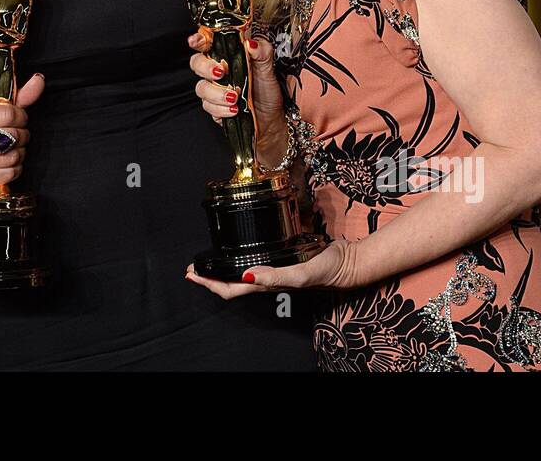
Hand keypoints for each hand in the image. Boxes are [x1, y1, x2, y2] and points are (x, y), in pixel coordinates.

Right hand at [0, 72, 42, 190]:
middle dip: (22, 136)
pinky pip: (9, 174)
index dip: (20, 117)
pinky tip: (5, 162)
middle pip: (12, 137)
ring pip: (12, 157)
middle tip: (15, 135)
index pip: (8, 114)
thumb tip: (39, 80)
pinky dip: (14, 168)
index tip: (17, 118)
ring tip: (11, 148)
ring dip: (19, 153)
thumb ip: (19, 96)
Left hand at [184, 238, 359, 298]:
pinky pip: (256, 262)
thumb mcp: (300, 273)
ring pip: (241, 273)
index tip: (193, 275)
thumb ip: (276, 276)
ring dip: (222, 269)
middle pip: (231, 283)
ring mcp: (274, 270)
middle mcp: (267, 278)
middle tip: (192, 269)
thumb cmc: (326, 270)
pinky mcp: (282, 259)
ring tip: (208, 262)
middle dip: (210, 278)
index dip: (210, 284)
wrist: (347, 262)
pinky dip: (241, 258)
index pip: (231, 289)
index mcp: (267, 283)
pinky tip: (241, 251)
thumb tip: (247, 275)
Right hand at [187, 32, 284, 139]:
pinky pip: (208, 106)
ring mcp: (214, 89)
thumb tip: (251, 44)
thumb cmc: (267, 90)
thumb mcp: (268, 68)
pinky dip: (221, 109)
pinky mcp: (214, 107)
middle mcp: (218, 71)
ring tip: (234, 97)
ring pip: (201, 87)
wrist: (271, 117)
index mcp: (227, 55)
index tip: (197, 40)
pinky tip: (234, 109)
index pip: (207, 43)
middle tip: (221, 72)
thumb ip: (262, 51)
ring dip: (217, 93)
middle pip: (197, 63)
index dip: (199, 39)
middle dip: (205, 67)